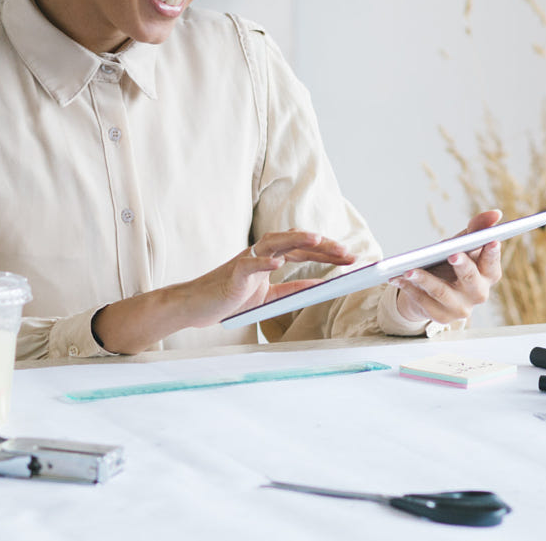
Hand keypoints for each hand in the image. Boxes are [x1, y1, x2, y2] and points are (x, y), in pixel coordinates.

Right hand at [175, 230, 357, 328]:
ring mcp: (245, 262)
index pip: (303, 249)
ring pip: (273, 243)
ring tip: (318, 238)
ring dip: (296, 239)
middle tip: (347, 252)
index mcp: (269, 259)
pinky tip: (277, 262)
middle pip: (294, 242)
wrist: (196, 306)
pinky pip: (248, 265)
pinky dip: (262, 262)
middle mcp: (259, 254)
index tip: (349, 257)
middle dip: (322, 245)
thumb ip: (291, 289)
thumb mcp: (267, 296)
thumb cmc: (230, 299)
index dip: (326, 251)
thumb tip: (317, 286)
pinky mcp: (233, 275)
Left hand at [389, 210, 503, 325]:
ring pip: (441, 292)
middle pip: (471, 280)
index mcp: (487, 276)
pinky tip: (396, 277)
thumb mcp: (461, 245)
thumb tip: (495, 213)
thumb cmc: (449, 262)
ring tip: (408, 269)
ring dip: (424, 279)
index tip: (492, 240)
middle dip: (462, 265)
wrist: (428, 290)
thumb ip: (476, 230)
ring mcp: (459, 308)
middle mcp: (478, 294)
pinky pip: (422, 301)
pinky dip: (408, 288)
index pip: (493, 265)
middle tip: (452, 254)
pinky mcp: (440, 316)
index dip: (493, 254)